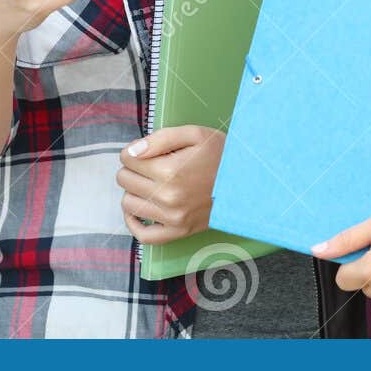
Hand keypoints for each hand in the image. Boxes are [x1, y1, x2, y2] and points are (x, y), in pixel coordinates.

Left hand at [116, 125, 224, 243]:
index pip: (127, 159)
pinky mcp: (179, 232)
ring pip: (129, 204)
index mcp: (170, 171)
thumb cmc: (220, 154)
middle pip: (125, 180)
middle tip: (150, 165)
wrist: (246, 182)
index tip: (147, 151)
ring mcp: (173, 218)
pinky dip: (134, 222)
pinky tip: (140, 209)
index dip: (134, 151)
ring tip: (149, 183)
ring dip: (133, 191)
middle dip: (132, 168)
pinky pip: (143, 236)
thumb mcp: (194, 134)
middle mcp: (168, 197)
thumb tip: (131, 152)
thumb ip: (159, 139)